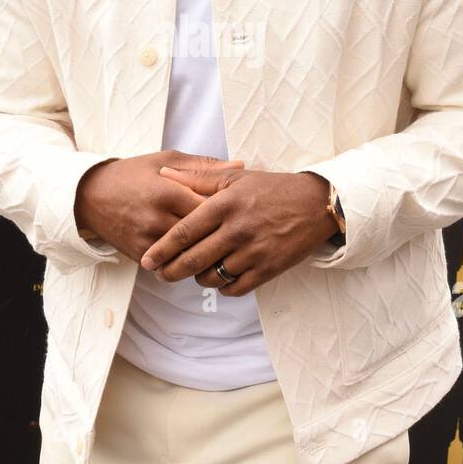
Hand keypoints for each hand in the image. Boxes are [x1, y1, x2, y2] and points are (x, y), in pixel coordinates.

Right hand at [74, 150, 244, 262]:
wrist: (90, 196)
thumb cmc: (132, 174)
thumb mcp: (166, 160)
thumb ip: (204, 166)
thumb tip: (240, 167)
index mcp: (167, 192)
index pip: (210, 208)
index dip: (227, 210)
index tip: (237, 209)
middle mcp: (157, 219)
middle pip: (202, 235)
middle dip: (220, 234)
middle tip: (235, 231)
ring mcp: (148, 241)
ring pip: (189, 255)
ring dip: (204, 252)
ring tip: (217, 245)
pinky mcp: (140, 256)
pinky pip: (171, 266)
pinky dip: (184, 262)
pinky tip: (195, 255)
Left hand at [138, 167, 338, 295]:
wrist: (315, 204)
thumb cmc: (271, 188)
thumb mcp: (234, 176)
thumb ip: (197, 178)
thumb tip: (164, 175)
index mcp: (225, 205)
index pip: (184, 233)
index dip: (161, 250)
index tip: (147, 261)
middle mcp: (237, 230)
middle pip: (193, 260)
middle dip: (171, 272)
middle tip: (160, 275)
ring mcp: (254, 252)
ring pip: (212, 277)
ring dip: (198, 278)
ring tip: (195, 271)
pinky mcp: (268, 269)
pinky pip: (235, 288)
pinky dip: (223, 286)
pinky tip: (221, 277)